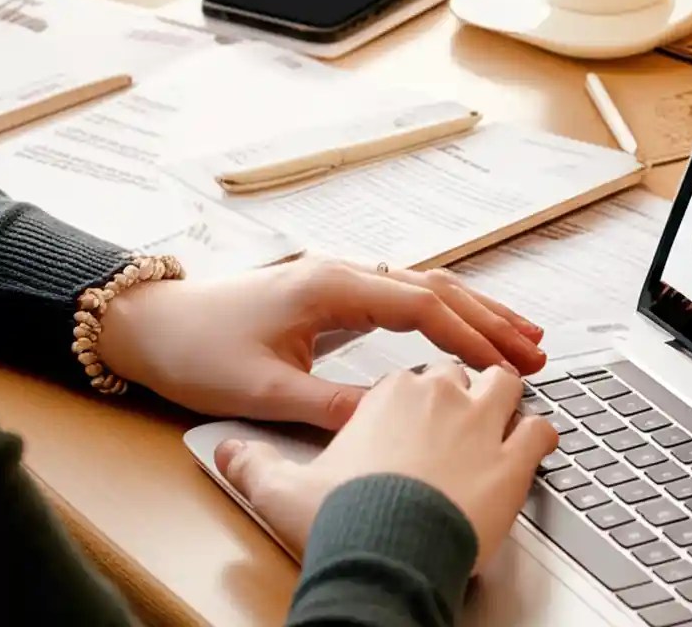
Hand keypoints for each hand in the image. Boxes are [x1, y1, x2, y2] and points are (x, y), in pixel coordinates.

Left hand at [96, 258, 546, 429]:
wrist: (154, 325)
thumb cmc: (199, 349)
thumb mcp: (262, 388)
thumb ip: (331, 403)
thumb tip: (391, 416)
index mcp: (331, 287)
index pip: (420, 306)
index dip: (468, 336)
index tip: (504, 363)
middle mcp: (345, 274)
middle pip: (437, 288)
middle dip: (491, 319)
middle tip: (537, 349)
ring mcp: (344, 281)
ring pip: (429, 288)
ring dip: (478, 312)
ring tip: (525, 336)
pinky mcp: (340, 296)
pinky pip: (410, 298)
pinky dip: (449, 314)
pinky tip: (471, 329)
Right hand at [214, 363, 557, 563]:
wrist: (385, 553)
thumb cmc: (341, 519)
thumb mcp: (281, 489)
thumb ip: (251, 464)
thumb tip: (226, 453)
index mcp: (389, 395)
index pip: (411, 377)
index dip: (415, 398)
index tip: (416, 415)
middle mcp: (439, 396)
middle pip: (460, 373)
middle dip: (461, 391)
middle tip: (460, 417)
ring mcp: (481, 422)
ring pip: (506, 384)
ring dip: (506, 397)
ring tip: (501, 419)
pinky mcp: (514, 457)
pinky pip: (541, 429)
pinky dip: (541, 436)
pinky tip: (534, 446)